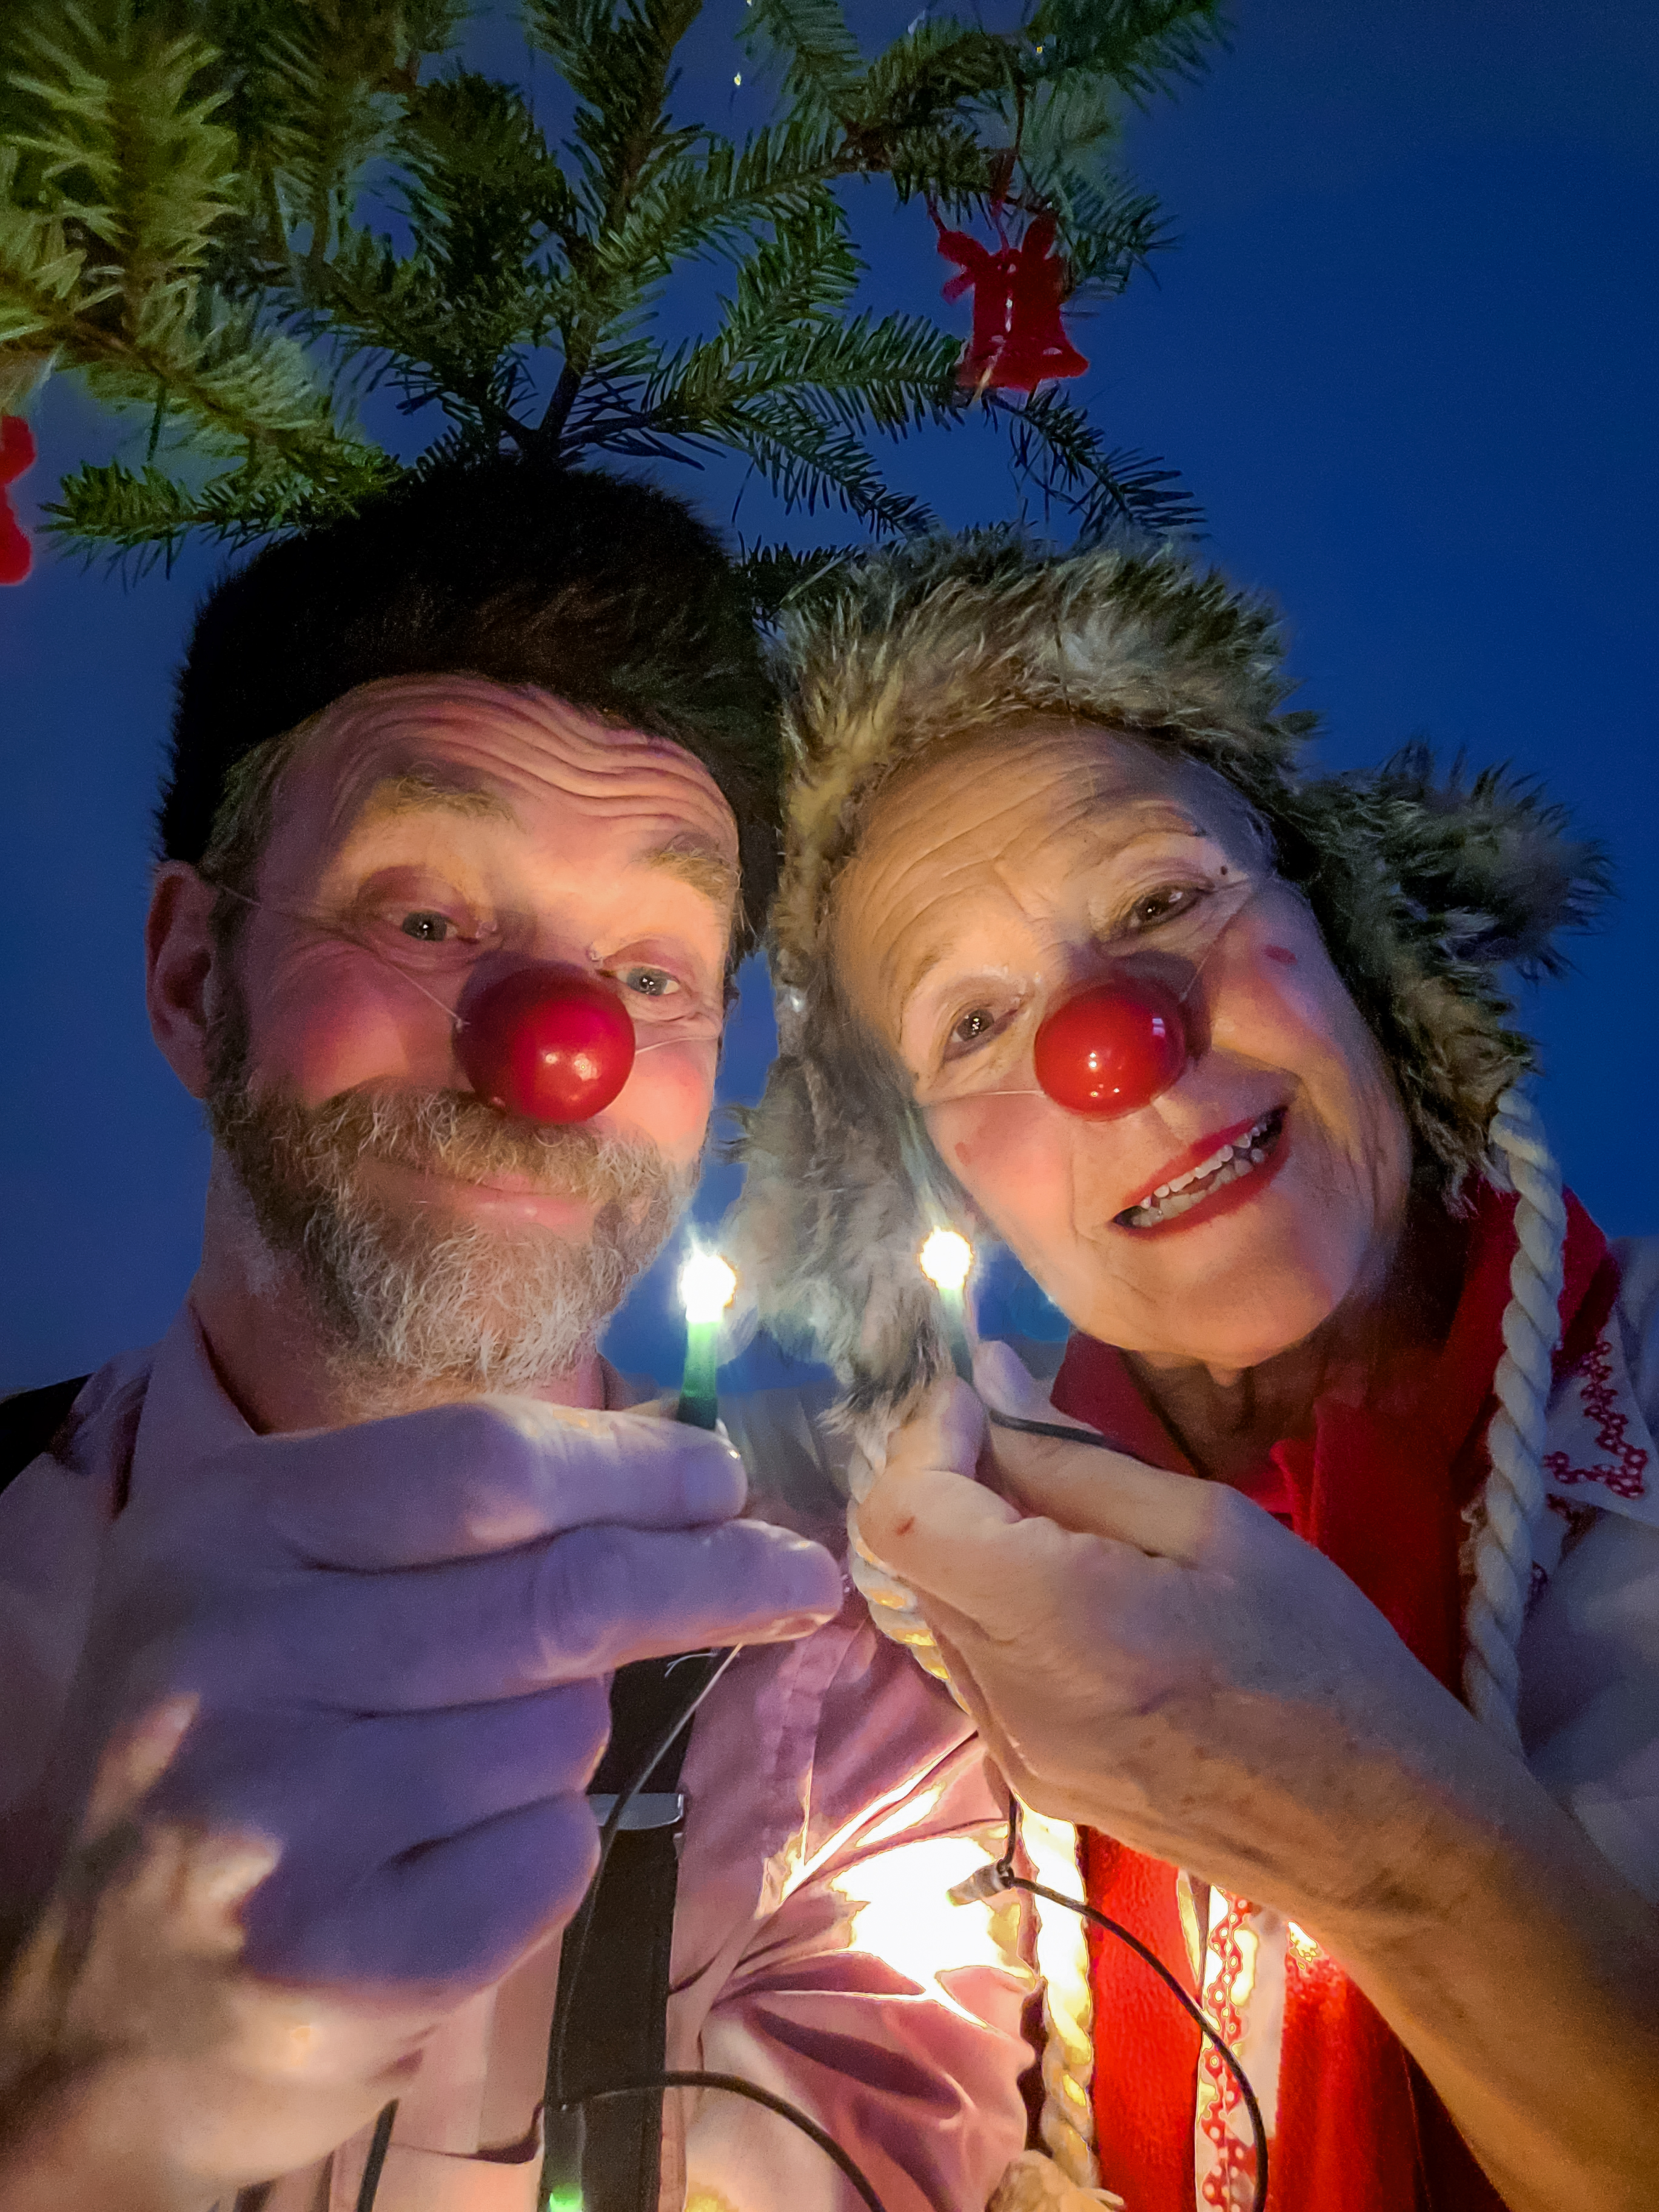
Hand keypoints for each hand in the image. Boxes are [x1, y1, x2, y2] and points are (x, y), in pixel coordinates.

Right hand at [3, 1397, 838, 2197]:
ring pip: (567, 1732)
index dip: (639, 1467)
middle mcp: (235, 1658)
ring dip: (568, 1741)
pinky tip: (450, 1867)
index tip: (730, 1481)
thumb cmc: (217, 1757)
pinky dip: (540, 1852)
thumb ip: (435, 1525)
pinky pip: (549, 1857)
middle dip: (710, 1575)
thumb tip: (679, 1485)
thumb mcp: (271, 1591)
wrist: (83, 2012)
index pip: (489, 1465)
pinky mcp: (344, 1958)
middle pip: (562, 1593)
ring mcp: (284, 1818)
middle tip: (796, 1574)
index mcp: (227, 1531)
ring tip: (464, 1773)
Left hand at [859, 1344, 1502, 1932]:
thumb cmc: (1320, 1659)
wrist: (1372, 1832)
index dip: (924, 1441)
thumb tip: (987, 1381)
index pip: (904, 1517)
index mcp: (1057, 1623)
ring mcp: (1013, 1754)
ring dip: (972, 1545)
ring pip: (938, 1611)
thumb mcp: (1213, 1526)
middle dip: (948, 1481)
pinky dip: (997, 1607)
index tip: (977, 1399)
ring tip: (1062, 1514)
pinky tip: (1076, 1593)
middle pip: (912, 1560)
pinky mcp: (1032, 1785)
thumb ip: (1076, 1459)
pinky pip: (975, 1667)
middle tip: (1022, 1437)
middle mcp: (1009, 1698)